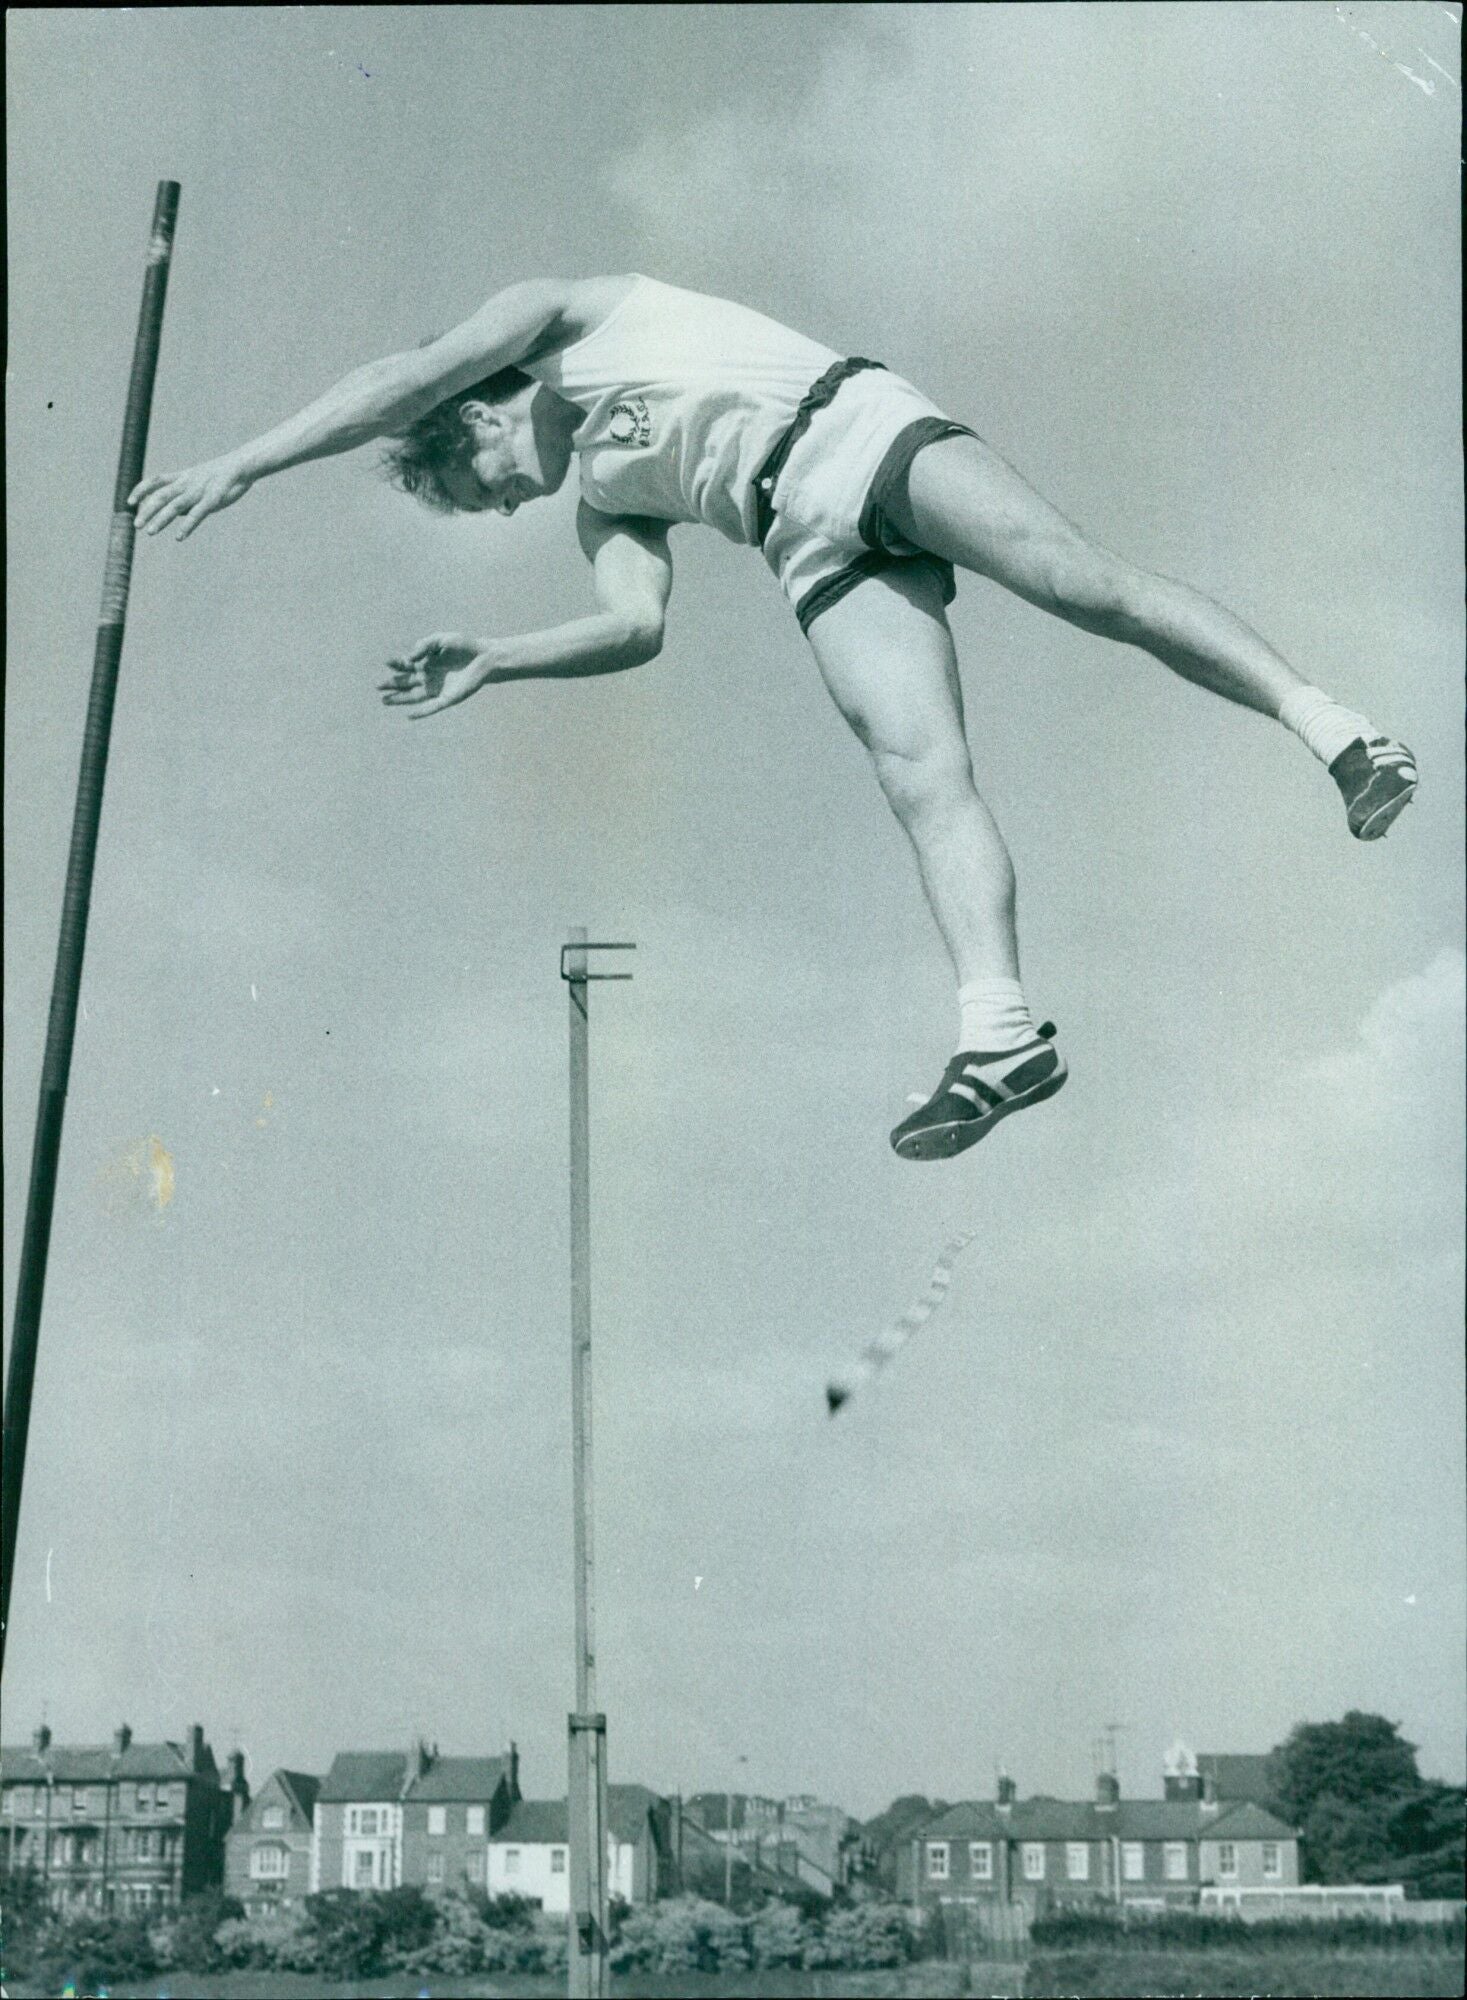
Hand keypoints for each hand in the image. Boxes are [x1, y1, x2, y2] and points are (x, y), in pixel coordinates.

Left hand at [129, 454, 254, 539]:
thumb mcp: (200, 483)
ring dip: (161, 519)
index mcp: (183, 477)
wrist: (242, 465)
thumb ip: (187, 497)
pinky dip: (187, 526)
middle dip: (147, 510)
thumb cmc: (222, 476)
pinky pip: (197, 514)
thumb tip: (175, 513)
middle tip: (136, 525)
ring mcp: (199, 491)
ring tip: (150, 532)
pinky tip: (179, 537)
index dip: (141, 490)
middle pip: (161, 496)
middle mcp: (187, 483)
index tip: (129, 502)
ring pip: (175, 506)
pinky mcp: (213, 499)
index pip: (156, 481)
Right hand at [379, 634, 494, 718]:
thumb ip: (423, 646)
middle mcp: (428, 677)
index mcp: (425, 662)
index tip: (387, 661)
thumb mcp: (440, 640)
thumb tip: (408, 658)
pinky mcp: (447, 699)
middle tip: (377, 686)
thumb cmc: (463, 646)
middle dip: (391, 684)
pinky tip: (409, 716)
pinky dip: (421, 712)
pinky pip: (431, 708)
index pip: (405, 665)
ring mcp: (437, 689)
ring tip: (384, 700)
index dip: (395, 664)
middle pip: (405, 682)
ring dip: (399, 699)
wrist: (485, 658)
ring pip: (414, 696)